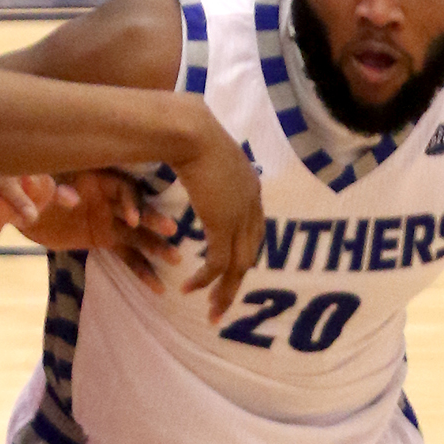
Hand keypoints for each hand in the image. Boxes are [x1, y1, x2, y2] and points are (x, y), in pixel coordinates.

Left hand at [14, 170, 182, 288]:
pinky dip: (142, 270)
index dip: (129, 203)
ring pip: (139, 234)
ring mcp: (110, 220)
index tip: (132, 221)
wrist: (25, 208)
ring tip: (176, 260)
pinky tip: (158, 287)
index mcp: (97, 179)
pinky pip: (128, 256)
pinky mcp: (106, 240)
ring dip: (157, 246)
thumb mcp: (39, 187)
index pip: (122, 189)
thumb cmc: (32, 188)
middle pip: (136, 209)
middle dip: (153, 220)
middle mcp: (110, 199)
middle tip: (171, 230)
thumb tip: (70, 198)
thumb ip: (54, 191)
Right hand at [167, 103, 265, 322]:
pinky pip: (217, 263)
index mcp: (251, 187)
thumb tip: (201, 170)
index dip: (242, 251)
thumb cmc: (191, 134)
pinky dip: (205, 280)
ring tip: (211, 311)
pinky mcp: (222, 225)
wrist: (191, 132)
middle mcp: (252, 205)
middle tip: (222, 304)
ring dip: (224, 291)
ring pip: (238, 265)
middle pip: (250, 253)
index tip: (230, 270)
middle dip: (236, 282)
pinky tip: (190, 290)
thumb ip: (211, 169)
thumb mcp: (208, 154)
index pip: (254, 230)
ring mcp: (240, 216)